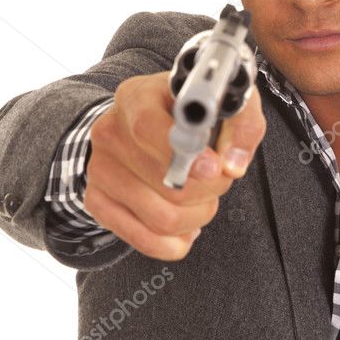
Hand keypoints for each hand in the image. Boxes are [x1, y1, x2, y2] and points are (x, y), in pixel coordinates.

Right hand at [84, 71, 266, 260]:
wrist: (148, 125)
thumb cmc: (191, 115)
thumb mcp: (225, 104)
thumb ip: (242, 126)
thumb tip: (233, 165)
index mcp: (137, 98)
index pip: (147, 127)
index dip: (183, 152)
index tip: (214, 167)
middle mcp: (110, 131)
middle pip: (165, 183)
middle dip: (209, 190)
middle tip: (218, 178)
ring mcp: (99, 169)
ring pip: (161, 218)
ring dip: (198, 216)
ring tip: (204, 199)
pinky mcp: (97, 201)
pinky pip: (143, 240)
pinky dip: (175, 242)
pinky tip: (187, 225)